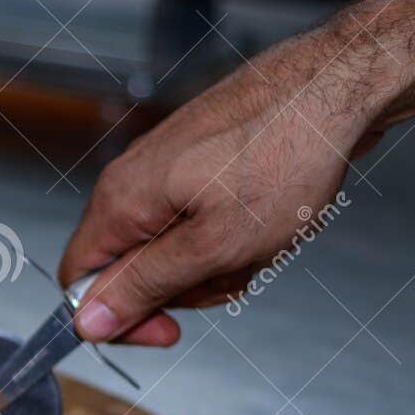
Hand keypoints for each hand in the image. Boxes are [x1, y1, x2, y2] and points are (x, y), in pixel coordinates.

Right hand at [59, 24, 386, 345]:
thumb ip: (145, 286)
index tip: (166, 330)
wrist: (336, 85)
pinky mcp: (198, 161)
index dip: (116, 316)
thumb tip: (87, 322)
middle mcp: (132, 181)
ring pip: (174, 248)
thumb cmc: (285, 153)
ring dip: (219, 261)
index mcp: (121, 202)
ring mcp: (166, 168)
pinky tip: (269, 221)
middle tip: (235, 268)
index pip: (78, 281)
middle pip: (132, 268)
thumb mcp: (214, 246)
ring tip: (263, 238)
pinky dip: (233, 234)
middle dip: (185, 285)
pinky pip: (200, 221)